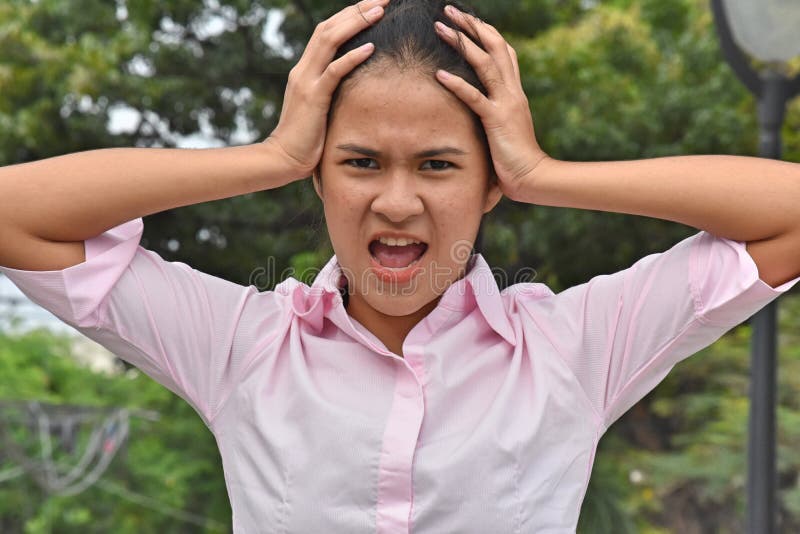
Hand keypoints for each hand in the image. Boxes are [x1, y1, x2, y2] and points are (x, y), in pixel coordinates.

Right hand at [263, 0, 388, 182]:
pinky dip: (352, 57)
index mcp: (305, 70)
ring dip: (355, 24)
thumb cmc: (306, 138)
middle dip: (356, 10)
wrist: (284, 158)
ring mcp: (306, 82)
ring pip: (329, 41)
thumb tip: (354, 86)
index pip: (326, 32)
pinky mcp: (313, 98)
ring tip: (379, 12)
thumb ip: (331, 91)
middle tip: (382, 0)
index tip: (372, 7)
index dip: (349, 16)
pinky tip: (370, 48)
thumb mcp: (320, 108)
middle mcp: (303, 70)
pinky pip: (334, 72)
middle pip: (329, 28)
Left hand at [433, 5, 547, 200]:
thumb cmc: (516, 159)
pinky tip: (439, 74)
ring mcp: (506, 104)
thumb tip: (481, 109)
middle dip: (472, 26)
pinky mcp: (496, 121)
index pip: (503, 52)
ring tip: (440, 27)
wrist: (534, 178)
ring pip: (484, 63)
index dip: (485, 32)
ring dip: (461, 43)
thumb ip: (496, 113)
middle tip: (449, 11)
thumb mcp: (506, 129)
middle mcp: (512, 92)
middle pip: (494, 46)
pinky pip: (475, 97)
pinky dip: (457, 83)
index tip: (466, 20)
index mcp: (514, 92)